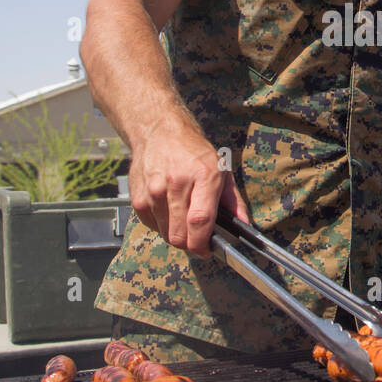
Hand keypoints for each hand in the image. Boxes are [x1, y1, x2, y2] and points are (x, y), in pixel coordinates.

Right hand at [128, 125, 250, 258]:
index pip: (200, 220)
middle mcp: (176, 183)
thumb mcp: (221, 170)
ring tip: (183, 217)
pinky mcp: (138, 197)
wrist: (159, 132)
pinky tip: (168, 209)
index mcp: (203, 175)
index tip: (207, 250)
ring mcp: (154, 191)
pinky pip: (152, 226)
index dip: (203, 243)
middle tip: (197, 237)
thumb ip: (233, 201)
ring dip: (176, 234)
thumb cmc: (193, 152)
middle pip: (179, 234)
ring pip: (166, 234)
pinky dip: (162, 225)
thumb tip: (243, 225)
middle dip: (190, 244)